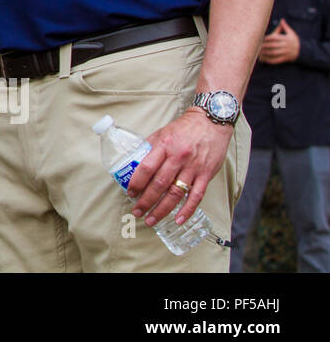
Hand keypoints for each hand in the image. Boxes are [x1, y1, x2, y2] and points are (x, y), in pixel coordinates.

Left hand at [125, 107, 232, 226]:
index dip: (137, 183)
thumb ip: (150, 147)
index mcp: (164, 145)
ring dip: (163, 209)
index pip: (147, 168)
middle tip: (137, 211)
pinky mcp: (206, 174)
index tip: (130, 193)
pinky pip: (196, 196)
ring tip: (152, 219)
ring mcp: (193, 167)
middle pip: (159, 184)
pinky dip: (187, 210)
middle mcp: (178, 157)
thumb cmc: (184, 128)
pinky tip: (179, 219)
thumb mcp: (162, 132)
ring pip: (176, 193)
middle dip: (146, 200)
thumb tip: (134, 161)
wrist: (211, 122)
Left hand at [258, 19, 298, 63]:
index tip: (261, 38)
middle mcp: (285, 46)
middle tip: (257, 45)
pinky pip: (276, 60)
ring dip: (265, 53)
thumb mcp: (291, 33)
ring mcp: (285, 53)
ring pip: (274, 53)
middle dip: (264, 45)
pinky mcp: (284, 58)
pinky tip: (262, 59)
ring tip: (257, 52)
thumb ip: (285, 27)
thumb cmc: (293, 40)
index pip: (275, 38)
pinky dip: (269, 60)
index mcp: (286, 39)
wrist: (302, 51)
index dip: (267, 38)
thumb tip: (282, 20)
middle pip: (273, 45)